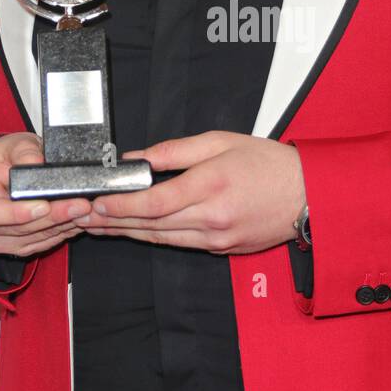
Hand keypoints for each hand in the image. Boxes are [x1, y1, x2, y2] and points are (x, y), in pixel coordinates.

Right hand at [0, 132, 92, 256]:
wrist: (2, 173)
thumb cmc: (3, 158)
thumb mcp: (12, 144)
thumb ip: (24, 152)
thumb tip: (37, 164)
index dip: (15, 213)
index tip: (43, 206)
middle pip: (18, 228)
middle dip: (53, 217)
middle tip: (80, 205)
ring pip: (35, 237)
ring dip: (63, 225)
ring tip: (86, 211)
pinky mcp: (17, 247)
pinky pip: (43, 242)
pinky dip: (63, 231)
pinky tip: (78, 220)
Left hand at [76, 131, 305, 254]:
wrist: (308, 195)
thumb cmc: (268, 164)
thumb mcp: (221, 142)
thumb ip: (175, 151)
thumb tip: (138, 159)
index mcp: (211, 185)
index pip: (154, 203)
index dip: (120, 206)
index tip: (95, 203)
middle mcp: (212, 218)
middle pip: (151, 225)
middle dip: (112, 222)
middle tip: (82, 219)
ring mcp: (217, 238)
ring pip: (161, 239)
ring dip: (126, 234)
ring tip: (97, 228)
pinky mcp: (221, 249)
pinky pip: (180, 243)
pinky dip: (154, 237)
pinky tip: (134, 232)